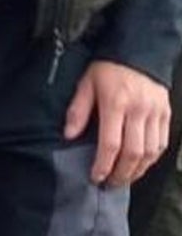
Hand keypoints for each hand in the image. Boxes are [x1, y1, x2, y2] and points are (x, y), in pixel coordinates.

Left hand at [64, 60, 171, 186]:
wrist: (139, 50)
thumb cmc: (108, 69)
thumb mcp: (86, 84)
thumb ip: (77, 110)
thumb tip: (69, 135)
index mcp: (116, 104)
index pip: (111, 143)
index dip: (103, 165)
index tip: (95, 177)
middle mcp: (139, 110)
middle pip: (133, 152)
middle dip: (121, 173)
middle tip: (109, 184)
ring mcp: (156, 112)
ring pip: (151, 151)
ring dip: (137, 170)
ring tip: (124, 179)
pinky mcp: (166, 113)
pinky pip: (162, 142)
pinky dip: (152, 158)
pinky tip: (140, 166)